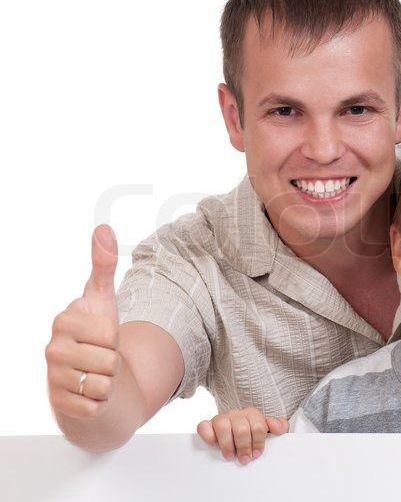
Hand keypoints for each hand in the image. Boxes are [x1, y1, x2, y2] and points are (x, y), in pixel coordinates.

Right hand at [46, 225, 121, 418]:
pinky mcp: (61, 406)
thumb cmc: (97, 335)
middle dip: (115, 361)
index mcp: (63, 321)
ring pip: (104, 384)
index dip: (115, 336)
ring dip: (109, 381)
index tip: (103, 335)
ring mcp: (53, 379)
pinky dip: (101, 402)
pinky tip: (90, 393)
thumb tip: (103, 228)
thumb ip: (103, 265)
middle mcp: (52, 349)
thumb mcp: (103, 298)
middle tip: (102, 357)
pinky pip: (97, 405)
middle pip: (109, 359)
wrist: (90, 376)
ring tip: (97, 373)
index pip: (109, 331)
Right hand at [197, 407, 288, 464]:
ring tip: (230, 456)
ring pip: (223, 426)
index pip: (258, 426)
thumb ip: (278, 427)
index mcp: (252, 414)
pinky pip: (204, 426)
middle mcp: (236, 414)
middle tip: (245, 459)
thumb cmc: (250, 432)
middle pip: (242, 429)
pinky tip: (214, 444)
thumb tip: (280, 427)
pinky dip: (208, 436)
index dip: (259, 442)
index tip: (257, 453)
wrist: (233, 429)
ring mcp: (221, 419)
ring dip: (227, 445)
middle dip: (244, 447)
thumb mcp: (266, 430)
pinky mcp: (207, 425)